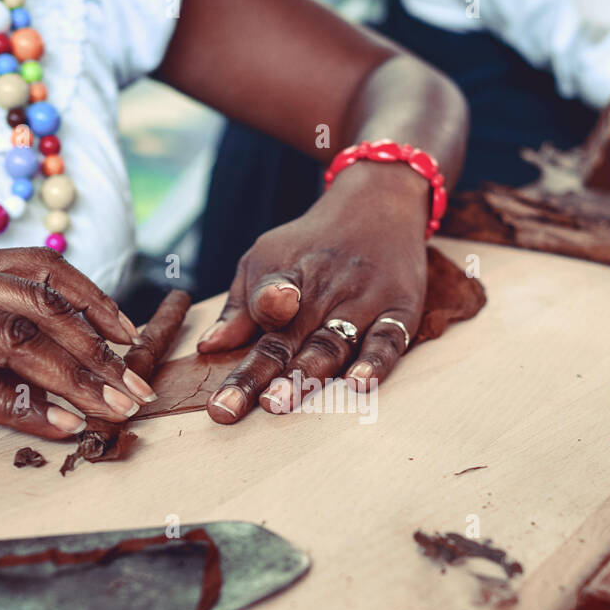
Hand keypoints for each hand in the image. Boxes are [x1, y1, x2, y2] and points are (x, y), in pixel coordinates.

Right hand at [0, 246, 155, 437]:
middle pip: (41, 307)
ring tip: (117, 410)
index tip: (130, 333)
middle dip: (99, 351)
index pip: (37, 268)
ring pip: (17, 340)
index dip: (92, 299)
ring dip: (77, 380)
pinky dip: (23, 408)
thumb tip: (25, 380)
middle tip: (139, 388)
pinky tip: (61, 427)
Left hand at [196, 162, 428, 422]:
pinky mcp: (400, 310)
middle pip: (288, 339)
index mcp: (288, 275)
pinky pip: (389, 340)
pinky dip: (375, 362)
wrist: (380, 201)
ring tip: (278, 403)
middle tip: (230, 408)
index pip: (265, 298)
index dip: (251, 315)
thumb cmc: (314, 241)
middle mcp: (325, 289)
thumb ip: (242, 305)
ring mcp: (364, 300)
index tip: (218, 346)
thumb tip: (209, 346)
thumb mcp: (268, 257)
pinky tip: (359, 383)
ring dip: (305, 375)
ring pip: (331, 344)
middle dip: (259, 375)